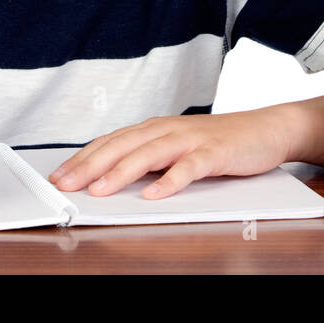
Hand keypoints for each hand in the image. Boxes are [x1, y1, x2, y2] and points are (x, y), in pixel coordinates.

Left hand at [47, 106, 295, 199]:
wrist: (266, 129)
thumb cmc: (217, 142)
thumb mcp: (176, 149)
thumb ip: (148, 160)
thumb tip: (110, 181)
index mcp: (154, 129)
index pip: (110, 142)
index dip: (82, 159)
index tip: (57, 177)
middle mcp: (167, 129)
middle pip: (122, 145)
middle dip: (90, 166)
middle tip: (66, 185)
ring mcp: (191, 139)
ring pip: (150, 153)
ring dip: (122, 172)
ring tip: (100, 190)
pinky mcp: (215, 152)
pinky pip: (189, 166)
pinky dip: (170, 179)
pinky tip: (154, 194)